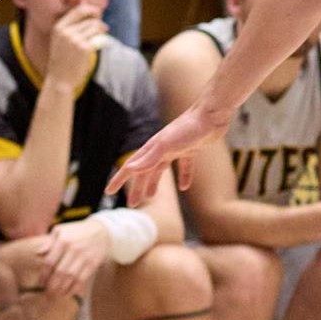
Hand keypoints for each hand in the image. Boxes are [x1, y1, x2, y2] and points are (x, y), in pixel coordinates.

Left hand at [39, 218, 110, 297]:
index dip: (44, 274)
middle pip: (60, 272)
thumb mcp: (60, 230)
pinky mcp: (93, 264)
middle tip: (47, 292)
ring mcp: (84, 257)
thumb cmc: (76, 231)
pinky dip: (74, 288)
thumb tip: (38, 253)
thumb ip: (49, 242)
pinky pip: (82, 279)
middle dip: (52, 285)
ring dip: (62, 288)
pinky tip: (68, 293)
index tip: (40, 283)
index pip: (50, 261)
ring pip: (71, 277)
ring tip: (56, 295)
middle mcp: (73, 249)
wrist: (101, 231)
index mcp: (63, 240)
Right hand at [45, 4, 106, 90]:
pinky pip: (98, 38)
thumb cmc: (62, 60)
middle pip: (89, 16)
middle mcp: (65, 31)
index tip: (97, 14)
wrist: (59, 80)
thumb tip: (92, 11)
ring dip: (102, 30)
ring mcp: (74, 39)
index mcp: (58, 27)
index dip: (91, 9)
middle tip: (104, 27)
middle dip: (98, 19)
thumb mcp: (61, 40)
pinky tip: (101, 44)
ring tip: (102, 36)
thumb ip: (72, 26)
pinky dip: (102, 40)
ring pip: (95, 26)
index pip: (78, 9)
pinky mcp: (84, 48)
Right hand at [107, 104, 230, 204]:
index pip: (131, 166)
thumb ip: (149, 158)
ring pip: (160, 170)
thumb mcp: (166, 145)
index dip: (119, 179)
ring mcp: (175, 149)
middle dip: (138, 187)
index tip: (108, 191)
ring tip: (151, 196)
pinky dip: (184, 177)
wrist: (211, 115)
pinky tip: (185, 187)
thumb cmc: (188, 129)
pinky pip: (184, 166)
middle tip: (133, 204)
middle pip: (145, 172)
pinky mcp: (191, 149)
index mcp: (152, 148)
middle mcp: (161, 149)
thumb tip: (130, 169)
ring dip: (154, 183)